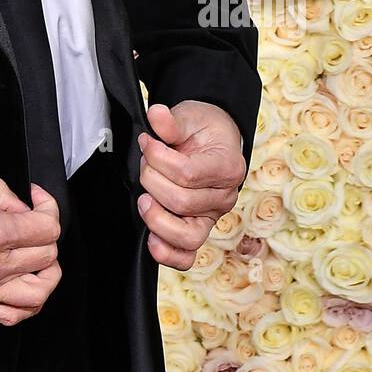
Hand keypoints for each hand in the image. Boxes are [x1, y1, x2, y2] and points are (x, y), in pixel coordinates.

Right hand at [0, 171, 61, 324]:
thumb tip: (18, 205)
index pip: (48, 228)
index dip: (47, 207)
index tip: (34, 199)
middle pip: (47, 258)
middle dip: (46, 235)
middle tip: (31, 221)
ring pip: (39, 295)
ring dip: (46, 274)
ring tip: (37, 258)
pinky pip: (11, 317)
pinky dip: (26, 304)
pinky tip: (20, 286)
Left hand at [136, 100, 244, 269]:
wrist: (212, 140)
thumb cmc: (201, 129)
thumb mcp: (188, 116)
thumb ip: (171, 121)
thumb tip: (156, 115)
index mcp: (227, 167)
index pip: (187, 173)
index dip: (157, 158)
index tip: (146, 142)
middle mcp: (225, 196)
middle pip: (181, 202)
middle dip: (152, 180)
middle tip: (146, 163)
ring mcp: (212, 217)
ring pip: (187, 235)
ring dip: (156, 218)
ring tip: (144, 198)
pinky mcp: (199, 229)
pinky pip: (187, 256)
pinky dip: (168, 254)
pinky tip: (152, 239)